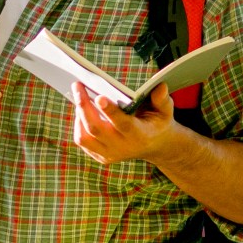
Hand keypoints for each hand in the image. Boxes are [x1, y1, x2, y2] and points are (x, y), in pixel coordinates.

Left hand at [70, 82, 188, 167]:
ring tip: (80, 96)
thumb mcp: (164, 111)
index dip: (110, 111)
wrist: (155, 146)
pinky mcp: (101, 156)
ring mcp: (110, 154)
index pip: (123, 124)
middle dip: (84, 106)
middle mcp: (123, 147)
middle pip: (96, 128)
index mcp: (140, 135)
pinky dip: (79, 124)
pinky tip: (82, 110)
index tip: (99, 97)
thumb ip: (162, 100)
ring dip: (79, 115)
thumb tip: (160, 86)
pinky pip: (83, 141)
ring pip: (85, 137)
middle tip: (77, 86)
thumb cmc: (157, 122)